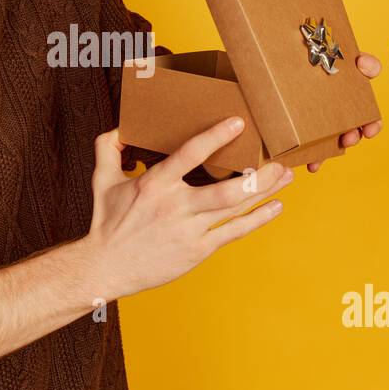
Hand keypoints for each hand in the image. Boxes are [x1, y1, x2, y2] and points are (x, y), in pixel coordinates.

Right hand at [85, 117, 293, 299]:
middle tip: (280, 160)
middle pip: (227, 190)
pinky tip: (276, 208)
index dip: (216, 137)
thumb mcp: (102, 179)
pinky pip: (233, 232)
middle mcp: (175, 206)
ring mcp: (189, 230)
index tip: (238, 122)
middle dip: (259, 175)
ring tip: (286, 177)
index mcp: (154, 184)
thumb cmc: (106, 222)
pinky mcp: (197, 250)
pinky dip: (257, 220)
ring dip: (265, 192)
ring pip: (235, 209)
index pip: (190, 154)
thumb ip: (108, 147)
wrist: (105, 267)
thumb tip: (121, 127)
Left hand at [281, 0, 382, 171]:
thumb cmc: (264, 37)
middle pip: (359, 104)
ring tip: (343, 145)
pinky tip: (313, 165)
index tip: (365, 70)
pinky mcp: (298, 129)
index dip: (366, 67)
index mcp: (330, 59)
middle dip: (367, 117)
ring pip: (343, 128)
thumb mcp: (271, 11)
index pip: (358, 64)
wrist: (239, 65)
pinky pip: (314, 148)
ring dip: (348, 138)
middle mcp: (330, 87)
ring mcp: (317, 110)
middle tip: (363, 127)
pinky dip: (316, 158)